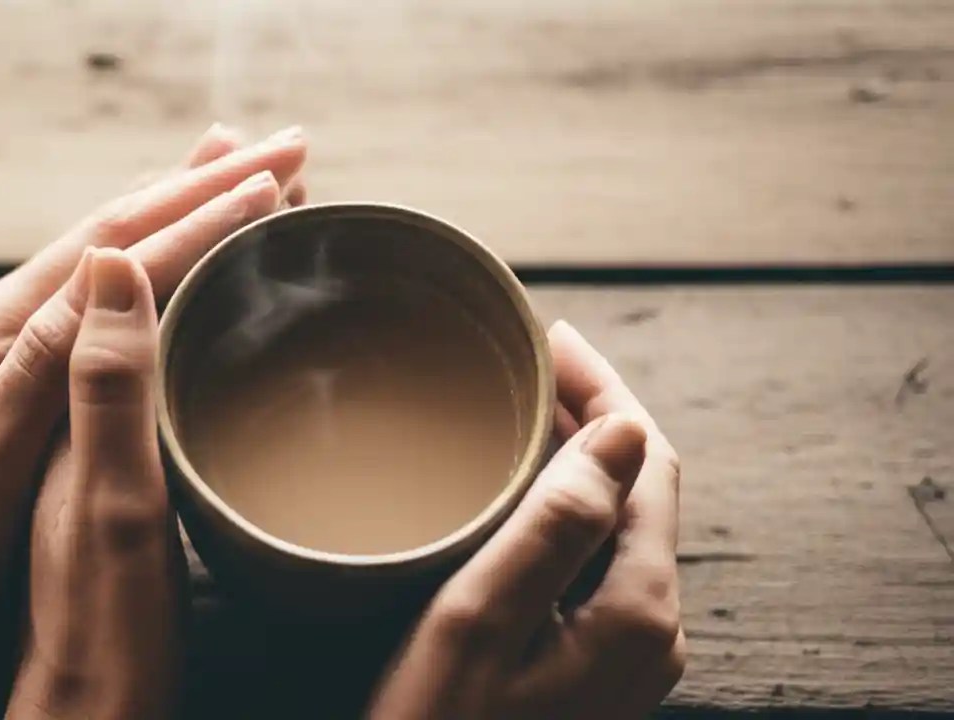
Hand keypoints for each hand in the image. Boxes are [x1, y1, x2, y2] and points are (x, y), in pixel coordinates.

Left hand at [0, 124, 306, 717]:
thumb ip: (46, 366)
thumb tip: (107, 269)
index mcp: (0, 335)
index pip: (116, 253)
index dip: (199, 214)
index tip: (273, 184)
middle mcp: (5, 323)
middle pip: (117, 230)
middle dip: (203, 185)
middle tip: (283, 148)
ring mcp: (15, 346)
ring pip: (114, 254)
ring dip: (184, 206)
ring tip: (243, 171)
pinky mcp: (28, 376)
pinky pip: (107, 294)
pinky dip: (159, 257)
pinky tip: (183, 252)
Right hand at [369, 321, 684, 718]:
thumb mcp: (477, 621)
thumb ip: (555, 525)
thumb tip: (622, 431)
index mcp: (637, 611)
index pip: (646, 462)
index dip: (604, 390)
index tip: (550, 337)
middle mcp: (652, 633)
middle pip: (642, 489)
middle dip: (595, 416)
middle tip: (531, 364)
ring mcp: (626, 656)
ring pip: (619, 525)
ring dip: (579, 461)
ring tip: (523, 411)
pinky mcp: (594, 669)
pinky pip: (597, 564)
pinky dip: (567, 510)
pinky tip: (520, 494)